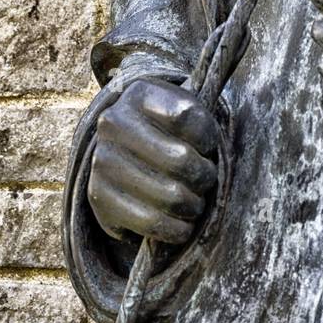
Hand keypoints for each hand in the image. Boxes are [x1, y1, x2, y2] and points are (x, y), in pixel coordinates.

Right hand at [88, 79, 219, 244]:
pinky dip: (177, 229)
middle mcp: (114, 123)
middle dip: (204, 176)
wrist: (123, 153)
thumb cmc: (169, 131)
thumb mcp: (185, 109)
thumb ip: (203, 117)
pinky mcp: (98, 196)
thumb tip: (224, 132)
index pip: (187, 116)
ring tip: (195, 201)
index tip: (208, 146)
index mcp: (140, 94)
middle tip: (205, 179)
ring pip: (170, 195)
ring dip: (194, 204)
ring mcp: (103, 160)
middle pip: (181, 159)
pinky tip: (182, 224)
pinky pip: (151, 222)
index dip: (208, 137)